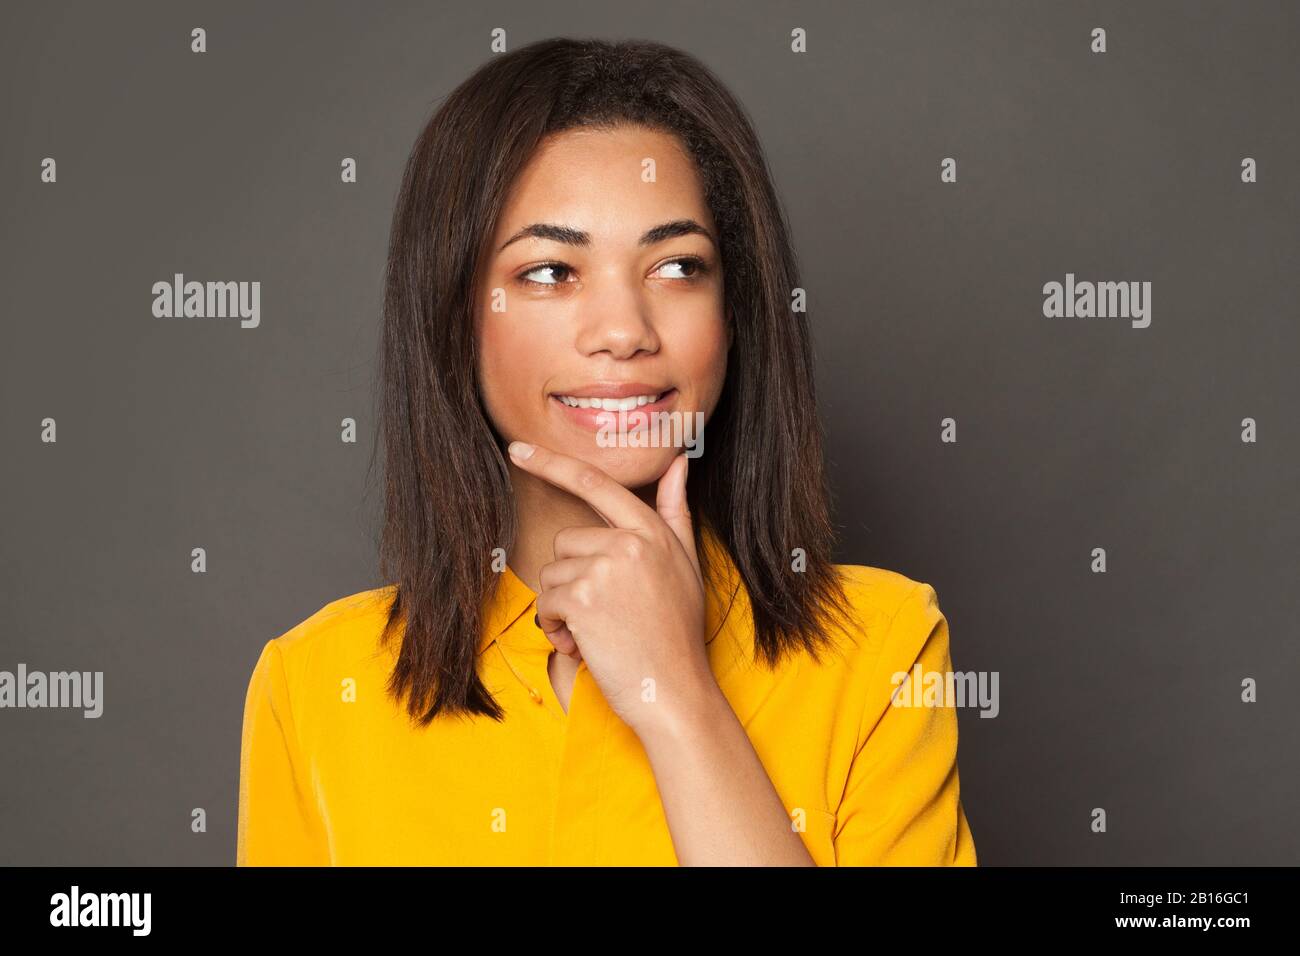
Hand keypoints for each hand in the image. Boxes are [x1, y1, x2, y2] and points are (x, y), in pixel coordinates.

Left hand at [506, 441, 716, 740]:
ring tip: (599, 633)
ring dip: (564, 609)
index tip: (518, 448)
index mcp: (652, 531)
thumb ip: (676, 511)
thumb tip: (680, 460)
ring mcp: (605, 569)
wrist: (675, 691)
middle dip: (572, 579)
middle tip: (604, 614)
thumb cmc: (678, 633)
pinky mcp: (583, 599)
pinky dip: (557, 629)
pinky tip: (587, 646)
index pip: (595, 483)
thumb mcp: (686, 565)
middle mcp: (629, 543)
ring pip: (552, 575)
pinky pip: (546, 605)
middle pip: (565, 541)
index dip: (552, 462)